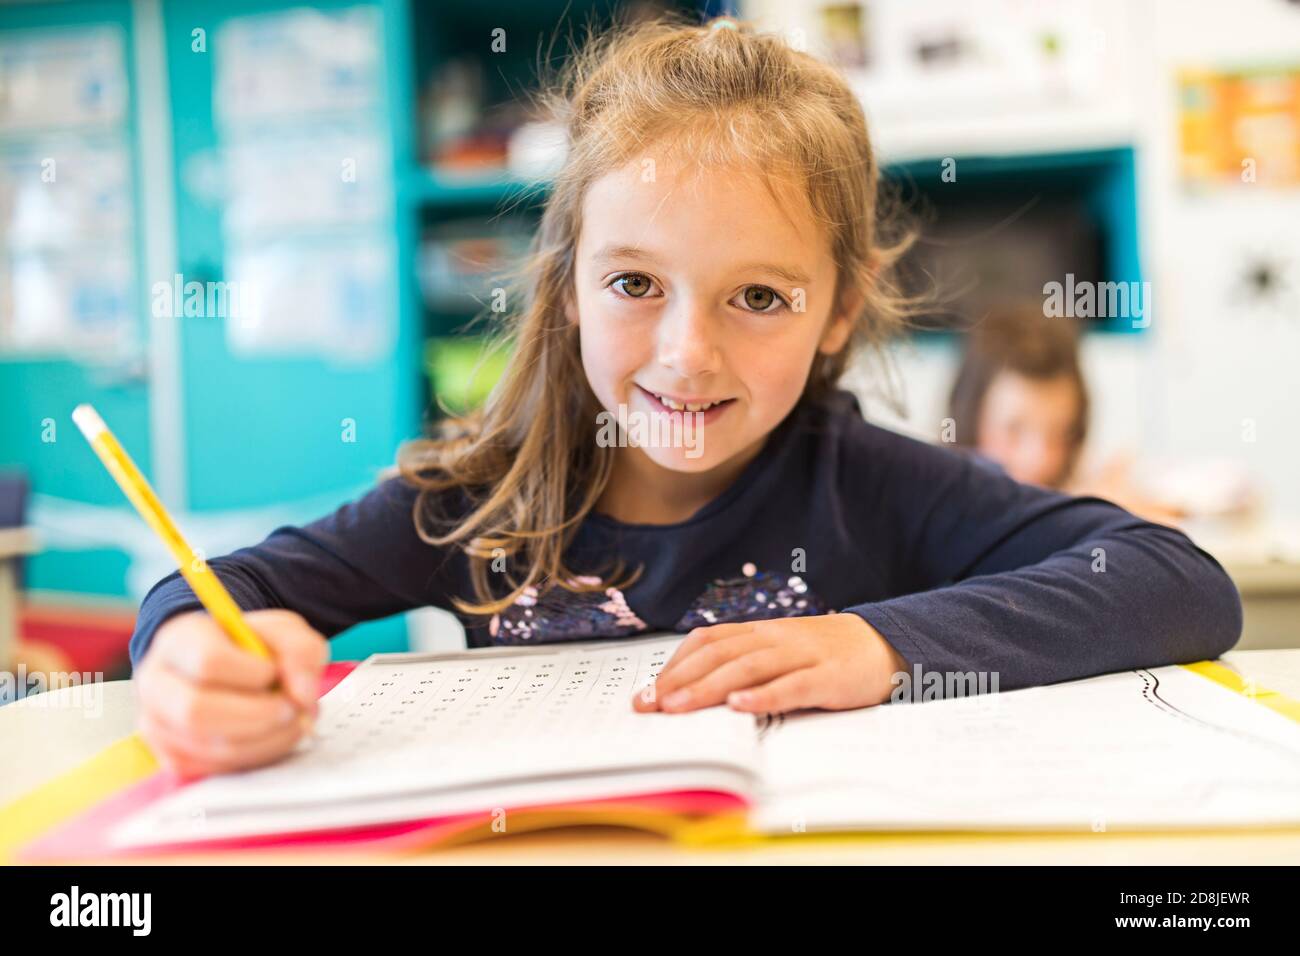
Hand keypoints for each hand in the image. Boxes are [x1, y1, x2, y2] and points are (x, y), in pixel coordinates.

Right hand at [134, 609, 328, 777]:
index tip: (275, 673)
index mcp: (179, 638)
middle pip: (196, 710)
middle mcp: (156, 680)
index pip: (207, 661)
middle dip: (257, 715)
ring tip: (293, 724)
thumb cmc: (254, 648)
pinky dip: (251, 757)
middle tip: (293, 709)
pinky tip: (273, 738)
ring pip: (204, 744)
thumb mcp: (284, 632)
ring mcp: (156, 722)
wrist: (232, 669)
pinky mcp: (170, 755)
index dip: (251, 673)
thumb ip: (299, 651)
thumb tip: (301, 694)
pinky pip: (209, 768)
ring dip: (261, 740)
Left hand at [631, 613, 907, 715]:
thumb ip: (742, 663)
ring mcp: (801, 656)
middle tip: (649, 705)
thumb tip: (688, 689)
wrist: (882, 643)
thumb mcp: (778, 651)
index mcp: (758, 632)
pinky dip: (763, 696)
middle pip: (719, 655)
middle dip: (679, 681)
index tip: (646, 693)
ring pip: (748, 668)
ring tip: (678, 708)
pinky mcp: (828, 677)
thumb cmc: (820, 655)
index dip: (674, 665)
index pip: (707, 642)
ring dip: (708, 688)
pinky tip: (739, 707)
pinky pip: (792, 686)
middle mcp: (774, 638)